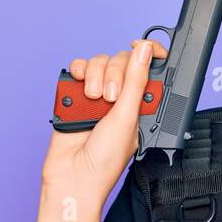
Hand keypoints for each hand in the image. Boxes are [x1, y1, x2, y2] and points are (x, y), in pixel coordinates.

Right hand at [40, 37, 168, 204]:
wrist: (72, 175)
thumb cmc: (105, 159)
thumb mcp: (128, 117)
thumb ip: (136, 81)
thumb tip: (146, 51)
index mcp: (141, 104)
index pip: (148, 69)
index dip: (149, 54)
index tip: (143, 46)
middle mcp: (120, 98)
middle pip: (121, 60)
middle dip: (115, 73)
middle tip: (111, 98)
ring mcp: (97, 95)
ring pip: (99, 62)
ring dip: (96, 75)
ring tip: (94, 99)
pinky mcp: (75, 95)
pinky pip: (78, 69)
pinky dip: (79, 72)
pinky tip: (80, 87)